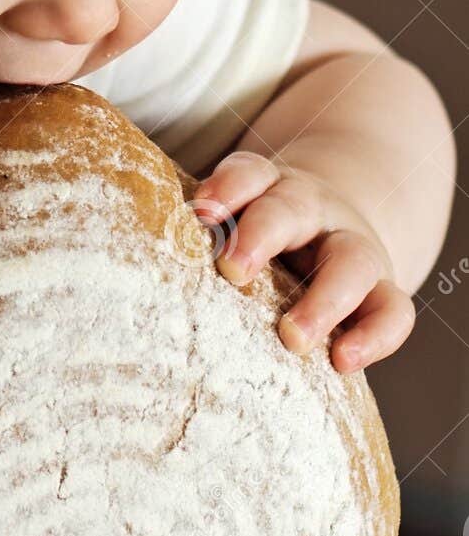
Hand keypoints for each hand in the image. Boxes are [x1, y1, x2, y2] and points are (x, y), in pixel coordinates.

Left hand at [190, 151, 413, 373]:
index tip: (202, 210)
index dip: (228, 187)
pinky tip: (343, 362)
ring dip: (322, 300)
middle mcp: (312, 210)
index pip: (250, 173)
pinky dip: (375, 336)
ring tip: (292, 338)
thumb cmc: (255, 237)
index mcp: (267, 188)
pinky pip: (393, 310)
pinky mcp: (382, 289)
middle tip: (232, 271)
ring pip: (351, 262)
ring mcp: (353, 248)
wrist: (328, 227)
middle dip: (262, 236)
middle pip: (292, 210)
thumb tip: (140, 281)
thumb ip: (199, 240)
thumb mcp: (231, 221)